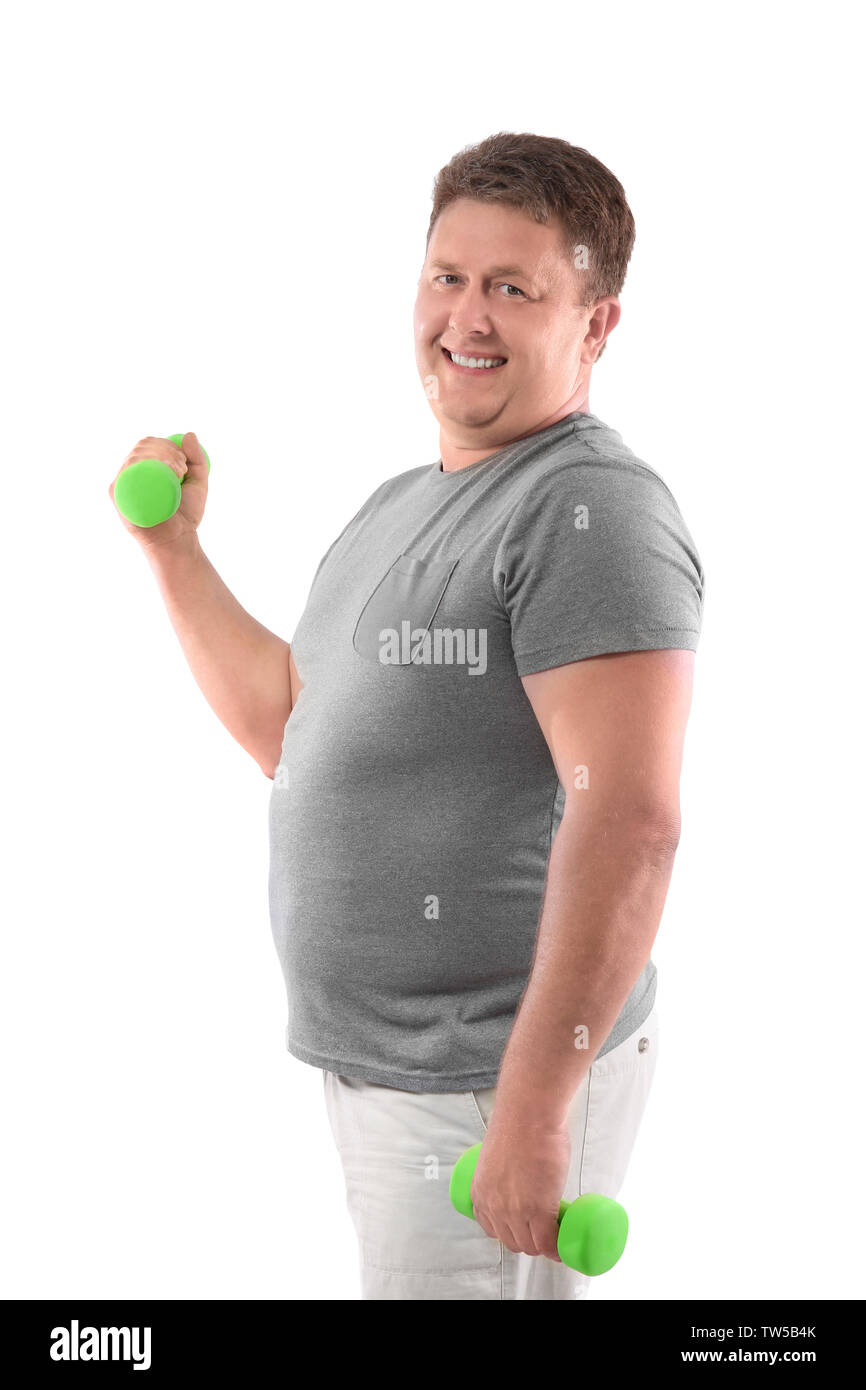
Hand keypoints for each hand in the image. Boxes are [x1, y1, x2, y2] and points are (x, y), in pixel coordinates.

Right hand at [109, 432, 208, 551]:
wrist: (178, 540)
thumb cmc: (185, 514)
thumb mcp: (197, 483)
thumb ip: (197, 459)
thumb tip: (189, 434)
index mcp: (144, 469)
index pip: (148, 445)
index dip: (166, 445)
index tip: (184, 461)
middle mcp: (130, 475)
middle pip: (140, 448)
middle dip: (164, 450)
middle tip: (182, 467)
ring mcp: (123, 486)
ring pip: (134, 459)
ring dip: (158, 458)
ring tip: (177, 475)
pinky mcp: (119, 498)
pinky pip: (125, 477)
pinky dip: (142, 470)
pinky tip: (160, 475)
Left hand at [469, 1118, 570, 1260]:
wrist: (529, 1113)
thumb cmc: (518, 1125)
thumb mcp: (498, 1159)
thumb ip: (503, 1177)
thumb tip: (519, 1181)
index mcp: (480, 1193)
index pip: (493, 1229)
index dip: (511, 1232)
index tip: (524, 1229)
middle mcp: (493, 1206)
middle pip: (512, 1241)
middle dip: (529, 1241)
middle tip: (546, 1232)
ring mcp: (515, 1211)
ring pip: (531, 1245)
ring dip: (545, 1246)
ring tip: (557, 1235)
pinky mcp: (539, 1210)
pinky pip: (549, 1242)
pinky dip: (558, 1248)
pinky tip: (565, 1244)